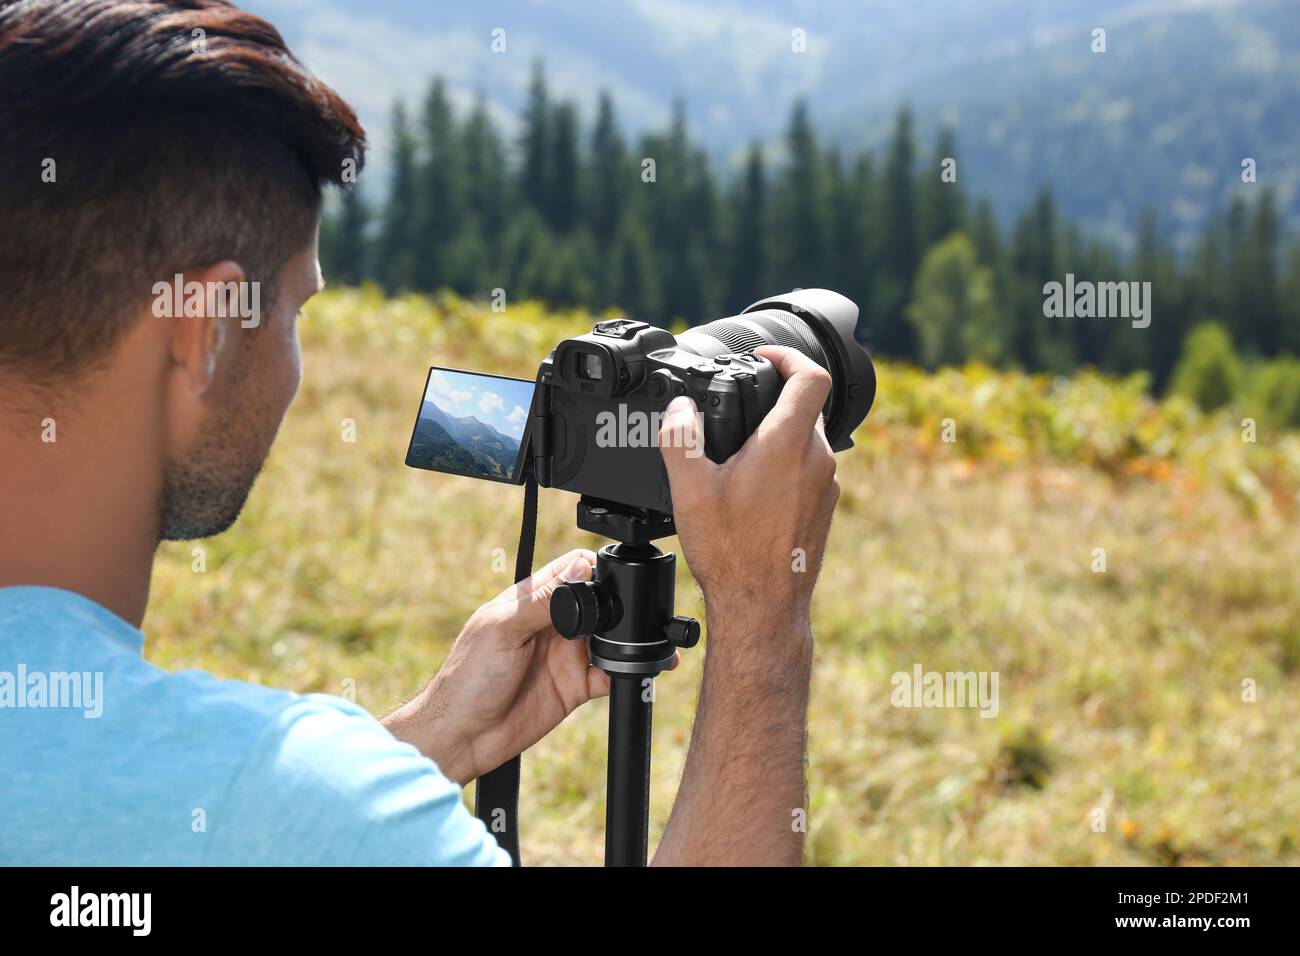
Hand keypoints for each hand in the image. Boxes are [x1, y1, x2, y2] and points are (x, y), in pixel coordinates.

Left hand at [385, 550, 637, 784]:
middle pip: (600, 602)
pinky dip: (626, 671)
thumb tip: (580, 568)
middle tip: (633, 615)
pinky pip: (610, 674)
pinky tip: (629, 671)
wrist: (462, 736)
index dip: (597, 567)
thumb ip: (543, 602)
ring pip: (609, 638)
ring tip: (640, 642)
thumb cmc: (467, 677)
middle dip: (621, 604)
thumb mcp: (503, 630)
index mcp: (534, 602)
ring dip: (627, 639)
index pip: (573, 569)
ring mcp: (566, 656)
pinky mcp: (576, 687)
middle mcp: (554, 625)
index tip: (615, 578)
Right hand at [657, 345, 839, 645]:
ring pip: (807, 440)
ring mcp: (825, 486)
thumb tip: (679, 409)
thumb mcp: (690, 491)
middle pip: (806, 406)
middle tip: (737, 409)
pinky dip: (784, 466)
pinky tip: (752, 490)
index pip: (811, 375)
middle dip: (772, 400)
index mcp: (788, 444)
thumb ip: (681, 440)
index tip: (763, 357)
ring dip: (777, 435)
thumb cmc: (731, 553)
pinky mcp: (824, 509)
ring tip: (739, 453)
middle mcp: (816, 460)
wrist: (762, 607)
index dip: (788, 355)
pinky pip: (808, 470)